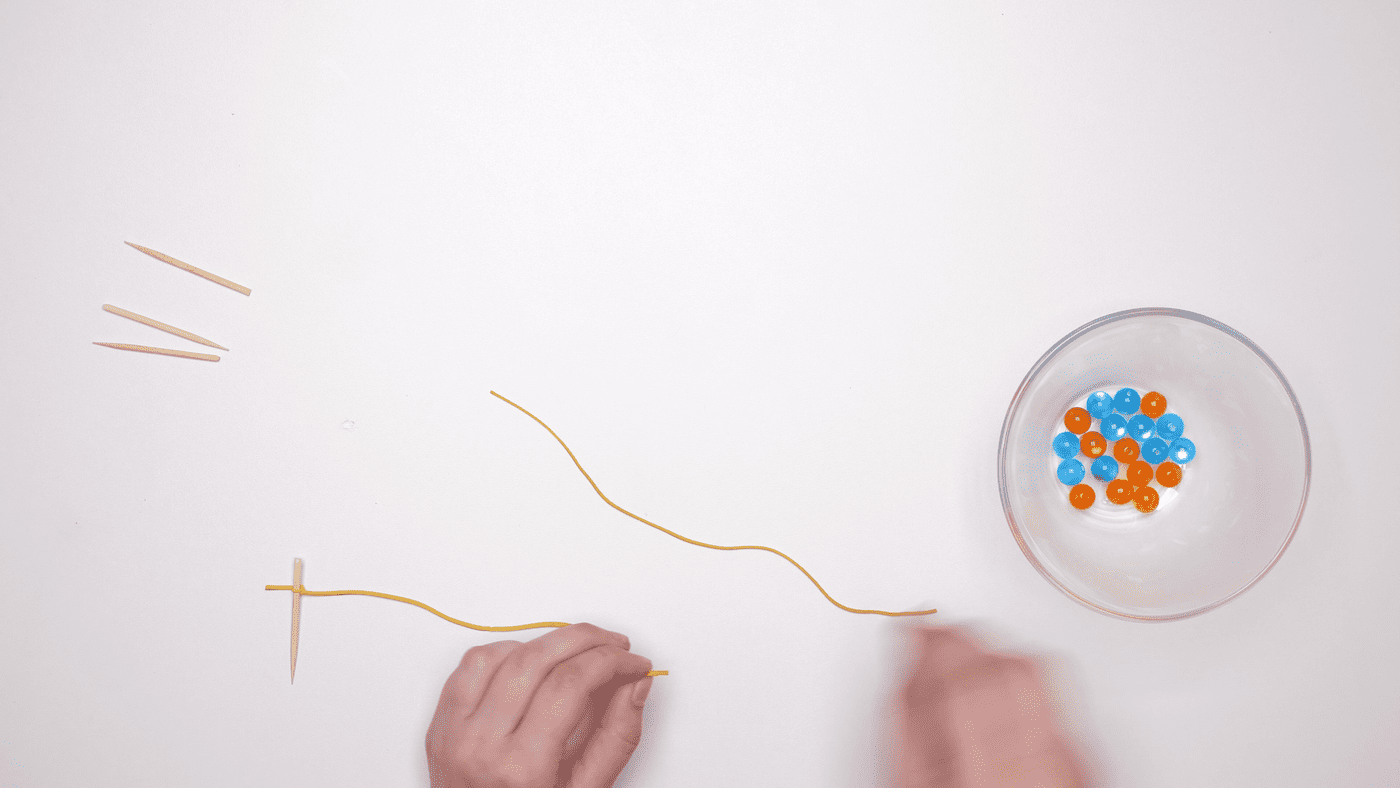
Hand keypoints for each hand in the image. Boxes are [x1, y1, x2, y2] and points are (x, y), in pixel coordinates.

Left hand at [426, 623, 655, 787]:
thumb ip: (616, 739)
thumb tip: (634, 685)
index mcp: (522, 771)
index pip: (570, 684)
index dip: (611, 661)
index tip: (633, 662)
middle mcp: (481, 747)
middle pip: (537, 660)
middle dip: (585, 639)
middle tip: (615, 645)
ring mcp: (453, 733)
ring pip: (501, 654)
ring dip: (545, 643)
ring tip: (575, 654)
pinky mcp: (440, 725)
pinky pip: (470, 666)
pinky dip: (505, 652)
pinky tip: (531, 663)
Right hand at [895, 626, 1086, 787]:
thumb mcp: (909, 787)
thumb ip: (906, 722)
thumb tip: (910, 658)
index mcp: (980, 773)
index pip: (964, 675)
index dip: (937, 637)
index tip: (918, 628)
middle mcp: (1036, 768)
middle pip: (1012, 668)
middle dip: (969, 642)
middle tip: (940, 642)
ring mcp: (1070, 769)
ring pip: (1042, 676)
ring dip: (1000, 658)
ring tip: (969, 665)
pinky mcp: (1088, 771)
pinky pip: (1059, 705)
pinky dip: (1027, 688)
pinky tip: (1000, 699)